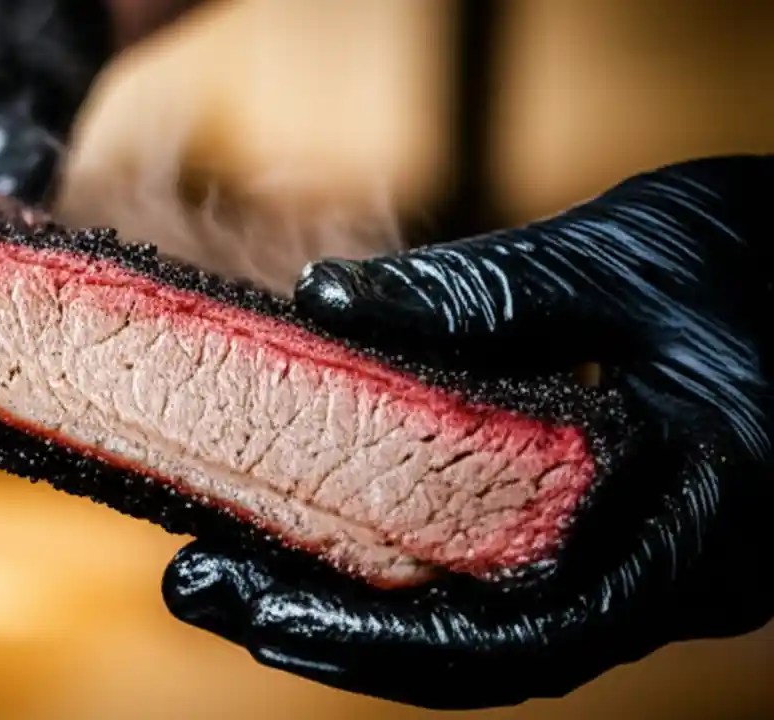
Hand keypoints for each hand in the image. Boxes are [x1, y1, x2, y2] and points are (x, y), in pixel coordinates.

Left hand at [162, 155, 773, 708]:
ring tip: (226, 561)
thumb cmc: (769, 258)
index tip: (263, 615)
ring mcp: (642, 563)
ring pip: (484, 617)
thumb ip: (486, 292)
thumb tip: (329, 303)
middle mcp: (671, 576)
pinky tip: (318, 527)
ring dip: (355, 596)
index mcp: (695, 527)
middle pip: (481, 644)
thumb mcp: (629, 258)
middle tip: (196, 583)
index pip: (526, 633)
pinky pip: (499, 569)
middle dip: (332, 625)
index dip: (388, 642)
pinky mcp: (613, 530)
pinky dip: (404, 556)